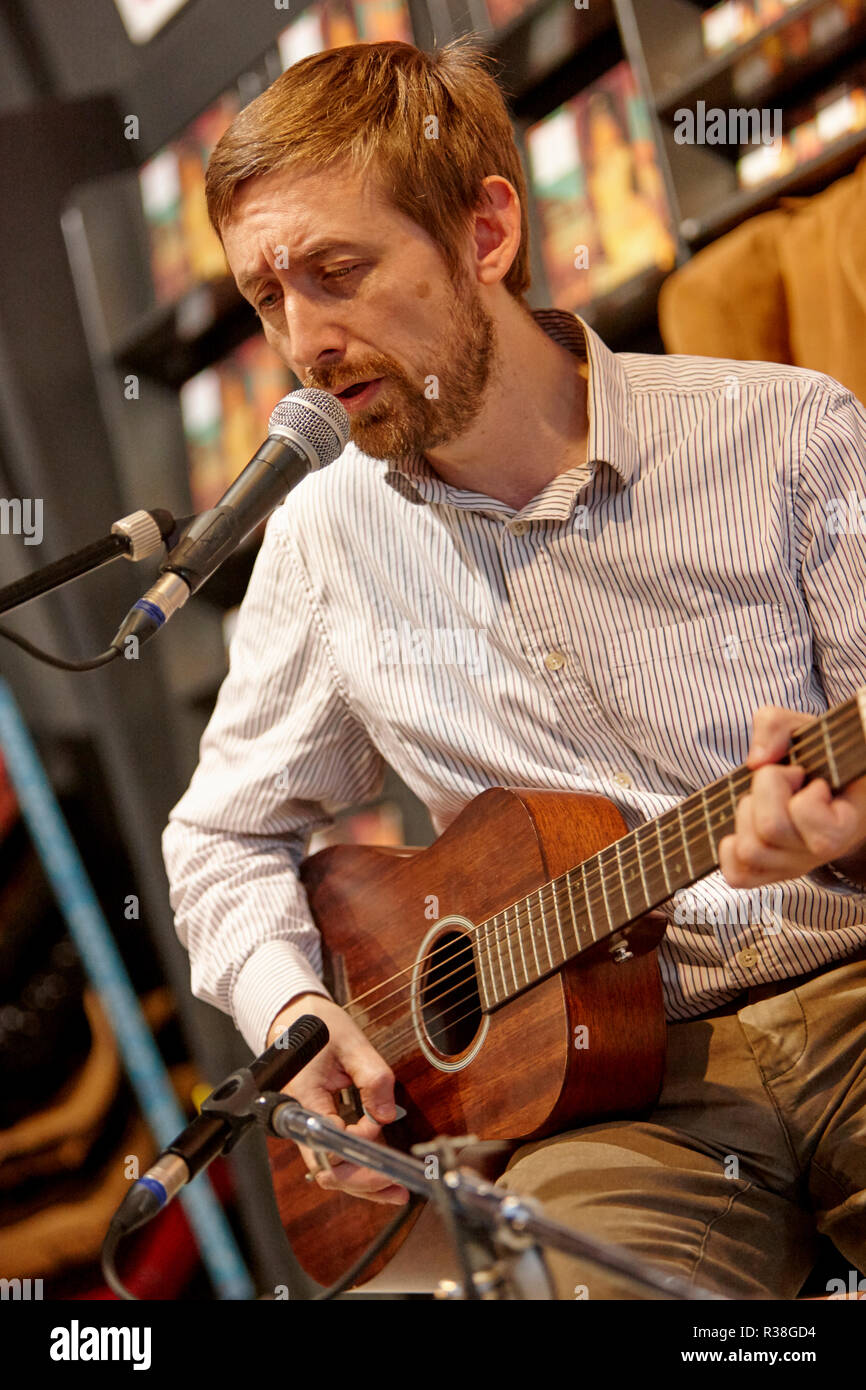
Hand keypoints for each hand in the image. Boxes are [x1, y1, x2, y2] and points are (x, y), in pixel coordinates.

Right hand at [267, 993, 409, 1205]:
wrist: (295, 1018)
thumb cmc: (319, 1026)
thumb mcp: (352, 1043)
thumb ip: (373, 1078)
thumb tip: (385, 1116)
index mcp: (303, 1098)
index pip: (328, 1141)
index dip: (356, 1145)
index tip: (378, 1130)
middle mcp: (301, 1121)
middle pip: (328, 1168)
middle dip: (362, 1180)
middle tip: (397, 1186)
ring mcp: (308, 1128)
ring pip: (331, 1170)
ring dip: (362, 1184)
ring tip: (395, 1192)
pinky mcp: (318, 1129)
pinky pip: (334, 1158)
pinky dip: (356, 1171)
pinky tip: (380, 1178)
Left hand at [718, 705, 865, 888]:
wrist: (831, 783)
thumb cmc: (820, 755)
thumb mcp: (804, 727)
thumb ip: (777, 725)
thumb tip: (756, 761)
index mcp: (847, 821)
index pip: (807, 814)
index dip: (798, 788)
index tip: (811, 778)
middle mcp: (824, 852)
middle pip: (770, 829)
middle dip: (766, 790)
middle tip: (785, 781)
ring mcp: (797, 865)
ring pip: (750, 851)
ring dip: (748, 814)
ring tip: (769, 801)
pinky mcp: (771, 873)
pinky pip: (738, 876)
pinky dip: (730, 849)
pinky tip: (746, 823)